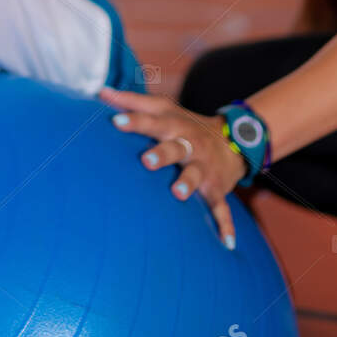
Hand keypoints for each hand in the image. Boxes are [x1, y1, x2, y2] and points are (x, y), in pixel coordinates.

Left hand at [98, 86, 247, 249]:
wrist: (235, 141)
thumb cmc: (186, 125)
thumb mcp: (164, 108)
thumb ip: (133, 101)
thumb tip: (101, 92)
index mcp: (174, 126)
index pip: (151, 121)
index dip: (134, 121)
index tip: (115, 121)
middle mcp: (189, 145)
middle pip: (174, 147)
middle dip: (162, 154)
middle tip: (145, 161)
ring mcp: (204, 167)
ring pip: (196, 175)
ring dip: (188, 184)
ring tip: (178, 193)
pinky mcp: (216, 188)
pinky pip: (222, 208)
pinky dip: (225, 225)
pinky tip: (226, 244)